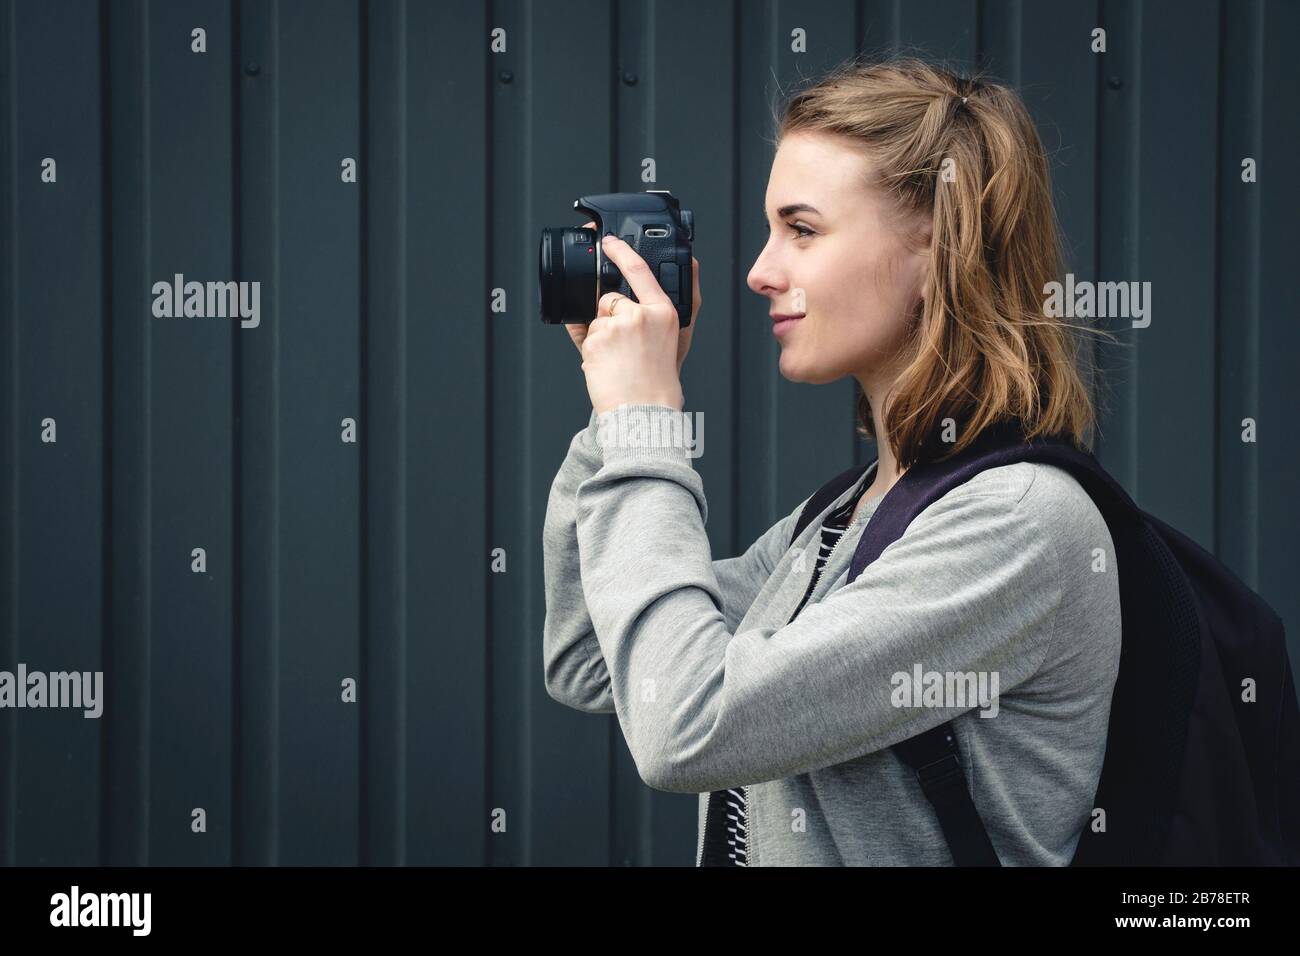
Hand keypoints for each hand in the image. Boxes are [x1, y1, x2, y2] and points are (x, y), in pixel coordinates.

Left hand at [564, 221, 700, 375]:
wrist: (644, 410)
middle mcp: (641, 315)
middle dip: (610, 317)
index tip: (608, 240)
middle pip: (610, 299)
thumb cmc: (657, 380)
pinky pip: (586, 337)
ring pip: (597, 319)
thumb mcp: (672, 340)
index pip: (639, 270)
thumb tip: (651, 284)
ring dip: (600, 336)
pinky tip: (607, 366)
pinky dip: (591, 350)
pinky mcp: (597, 340)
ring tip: (618, 361)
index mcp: (664, 312)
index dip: (621, 251)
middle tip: (625, 348)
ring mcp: (617, 327)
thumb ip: (657, 311)